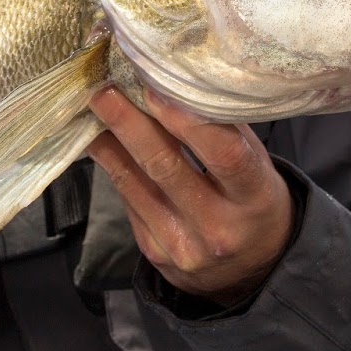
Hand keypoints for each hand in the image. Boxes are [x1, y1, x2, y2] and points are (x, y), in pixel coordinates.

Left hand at [87, 88, 293, 306]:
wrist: (249, 269)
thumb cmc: (253, 201)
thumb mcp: (258, 166)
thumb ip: (226, 128)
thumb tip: (180, 80)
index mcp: (254, 199)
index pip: (223, 155)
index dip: (186, 120)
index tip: (155, 87)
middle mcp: (218, 227)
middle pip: (165, 167)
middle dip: (129, 124)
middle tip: (103, 90)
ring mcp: (181, 245)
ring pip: (134, 184)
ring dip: (109, 142)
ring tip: (93, 106)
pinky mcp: (154, 252)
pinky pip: (128, 200)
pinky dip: (114, 165)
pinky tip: (102, 139)